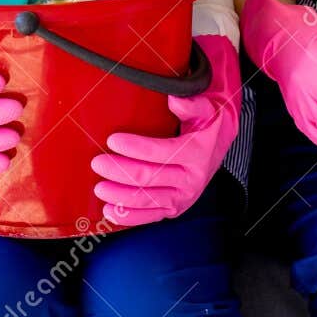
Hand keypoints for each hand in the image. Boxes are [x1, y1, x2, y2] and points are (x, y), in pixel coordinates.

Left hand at [90, 35, 240, 227]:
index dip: (135, 148)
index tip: (112, 140)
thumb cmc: (207, 125)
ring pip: (147, 200)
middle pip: (149, 178)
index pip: (161, 152)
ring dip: (120, 196)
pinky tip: (110, 211)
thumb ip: (191, 103)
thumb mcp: (206, 108)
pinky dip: (130, 217)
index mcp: (196, 153)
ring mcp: (183, 197)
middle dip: (120, 172)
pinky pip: (151, 216)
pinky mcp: (176, 208)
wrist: (219, 146)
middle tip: (98, 163)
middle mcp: (191, 179)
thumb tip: (174, 100)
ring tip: (99, 188)